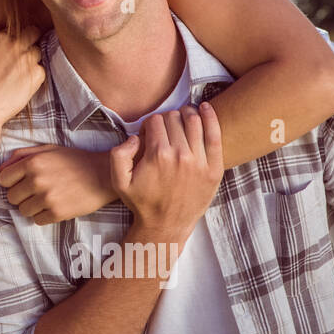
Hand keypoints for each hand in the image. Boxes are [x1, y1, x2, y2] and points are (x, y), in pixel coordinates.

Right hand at [0, 25, 44, 126]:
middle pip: (32, 34)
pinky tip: (22, 87)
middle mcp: (14, 44)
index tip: (13, 52)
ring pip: (37, 53)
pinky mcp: (36, 73)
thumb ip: (2, 51)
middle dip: (31, 41)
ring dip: (32, 63)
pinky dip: (35, 78)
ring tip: (19, 77)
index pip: (16, 33)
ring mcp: (27, 58)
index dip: (17, 43)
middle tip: (26, 56)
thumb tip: (16, 50)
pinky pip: (41, 71)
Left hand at [0, 145, 115, 224]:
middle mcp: (37, 180)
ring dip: (32, 207)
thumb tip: (1, 169)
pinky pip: (37, 221)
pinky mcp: (57, 213)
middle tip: (35, 191)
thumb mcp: (48, 149)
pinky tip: (54, 206)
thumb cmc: (74, 161)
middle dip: (21, 195)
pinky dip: (43, 216)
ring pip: (23, 211)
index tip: (20, 183)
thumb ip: (22, 155)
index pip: (3, 179)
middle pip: (11, 197)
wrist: (103, 175)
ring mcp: (47, 198)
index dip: (10, 182)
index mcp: (32, 162)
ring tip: (47, 198)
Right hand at [109, 102, 222, 242]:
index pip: (156, 121)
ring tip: (182, 119)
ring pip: (194, 121)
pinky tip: (205, 108)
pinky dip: (211, 117)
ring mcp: (199, 161)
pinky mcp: (214, 169)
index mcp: (157, 155)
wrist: (166, 226)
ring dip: (186, 115)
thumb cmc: (143, 202)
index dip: (150, 123)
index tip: (150, 132)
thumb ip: (118, 155)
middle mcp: (180, 155)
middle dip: (167, 119)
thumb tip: (135, 137)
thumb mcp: (119, 182)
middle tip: (165, 129)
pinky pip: (215, 135)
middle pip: (175, 118)